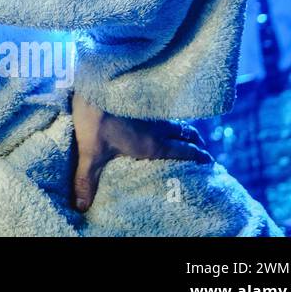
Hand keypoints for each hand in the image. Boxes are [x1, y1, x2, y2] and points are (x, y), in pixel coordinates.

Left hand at [69, 91, 213, 212]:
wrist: (93, 85)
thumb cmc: (94, 121)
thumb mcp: (90, 153)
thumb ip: (87, 180)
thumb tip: (81, 206)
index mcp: (151, 145)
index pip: (183, 151)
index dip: (198, 156)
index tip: (209, 161)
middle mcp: (158, 128)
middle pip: (186, 133)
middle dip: (195, 141)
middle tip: (202, 147)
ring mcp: (152, 111)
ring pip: (175, 120)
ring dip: (183, 127)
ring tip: (185, 133)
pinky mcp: (143, 96)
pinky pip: (163, 107)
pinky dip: (168, 113)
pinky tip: (161, 113)